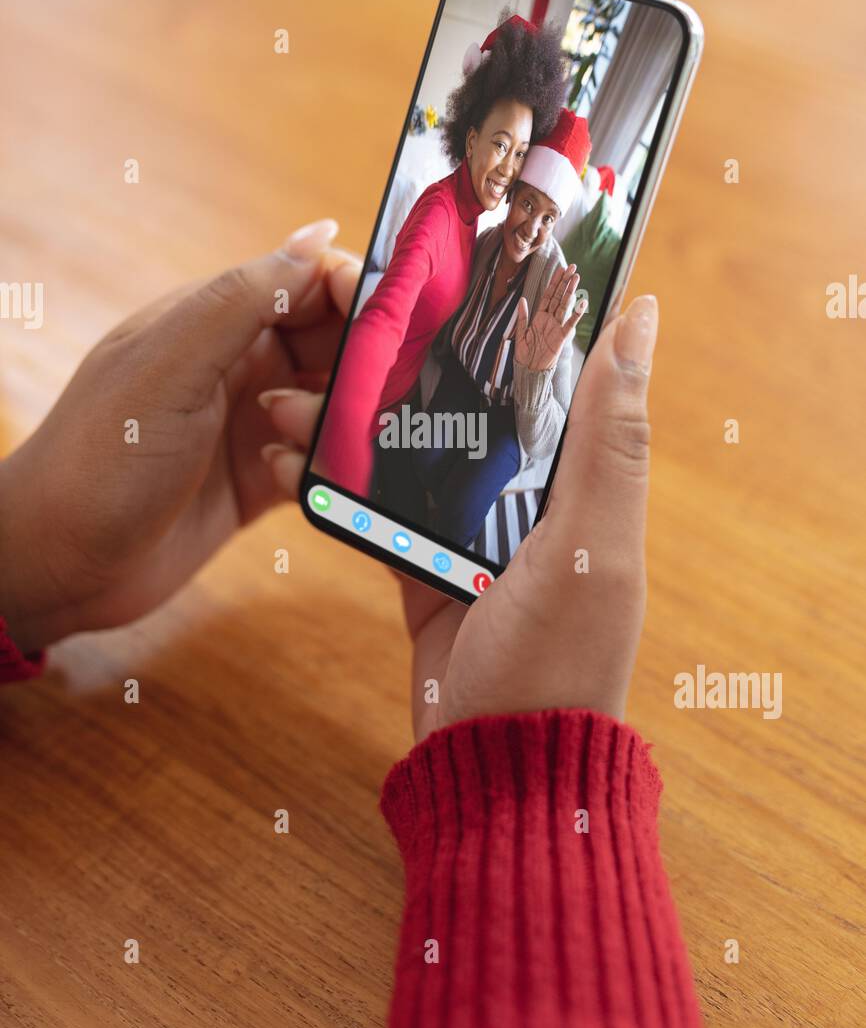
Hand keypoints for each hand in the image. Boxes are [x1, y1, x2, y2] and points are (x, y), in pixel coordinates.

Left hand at [0, 221, 359, 650]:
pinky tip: (282, 480)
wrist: (61, 565)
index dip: (356, 295)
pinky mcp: (261, 481)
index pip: (308, 281)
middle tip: (357, 397)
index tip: (389, 324)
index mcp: (214, 320)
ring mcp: (251, 423)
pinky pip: (321, 461)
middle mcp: (237, 364)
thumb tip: (318, 234)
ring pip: (335, 405)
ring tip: (282, 440)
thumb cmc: (99, 457)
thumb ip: (244, 300)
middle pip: (335, 344)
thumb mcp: (171, 366)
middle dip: (358, 367)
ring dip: (332, 423)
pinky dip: (319, 469)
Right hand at [258, 293, 655, 742]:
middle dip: (418, 365)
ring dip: (365, 421)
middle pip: (477, 407)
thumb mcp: (593, 544)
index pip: (558, 376)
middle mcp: (535, 504)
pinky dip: (344, 484)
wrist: (493, 774)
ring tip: (304, 388)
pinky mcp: (426, 573)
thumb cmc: (558, 662)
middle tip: (355, 318)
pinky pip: (383, 512)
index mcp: (587, 485)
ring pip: (419, 453)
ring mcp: (476, 538)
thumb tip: (640, 317)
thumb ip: (610, 437)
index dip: (519, 316)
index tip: (466, 254)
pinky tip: (301, 450)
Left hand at [514, 263, 587, 372]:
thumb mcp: (520, 333)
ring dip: (570, 291)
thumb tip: (522, 299)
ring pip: (564, 305)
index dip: (554, 282)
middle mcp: (550, 319)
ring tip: (576, 277)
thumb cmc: (525, 354)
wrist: (530, 370)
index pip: (549, 295)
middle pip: (559, 296)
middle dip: (565, 281)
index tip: (560, 269)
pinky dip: (576, 313)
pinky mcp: (561, 337)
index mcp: (539, 316)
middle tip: (573, 267)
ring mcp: (556, 326)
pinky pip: (570, 323)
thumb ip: (522, 316)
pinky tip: (582, 302)